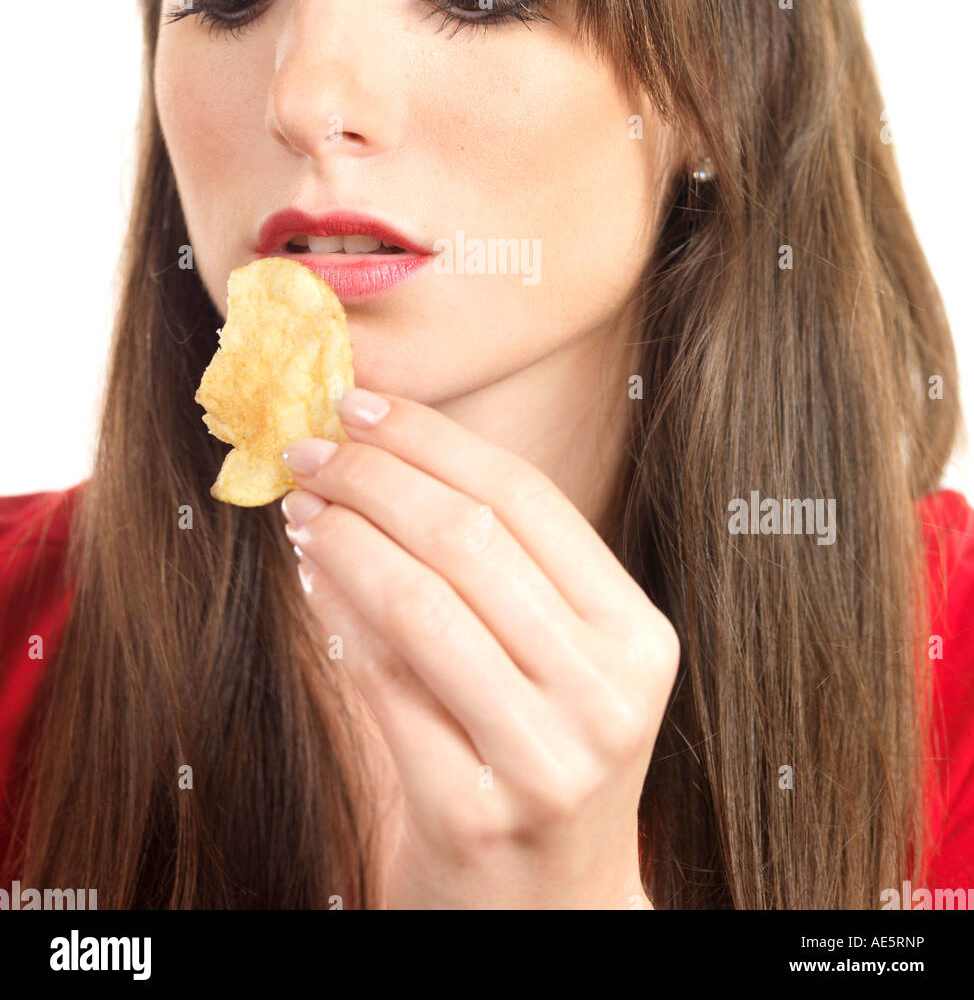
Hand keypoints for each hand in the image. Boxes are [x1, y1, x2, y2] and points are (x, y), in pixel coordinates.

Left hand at [280, 387, 678, 909]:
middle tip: (308, 449)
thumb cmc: (540, 756)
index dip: (431, 439)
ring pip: (421, 603)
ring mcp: (549, 757)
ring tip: (300, 509)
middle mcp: (608, 692)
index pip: (527, 498)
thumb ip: (502, 569)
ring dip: (343, 540)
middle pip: (469, 539)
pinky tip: (311, 583)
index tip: (359, 405)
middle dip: (372, 476)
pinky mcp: (477, 812)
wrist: (547, 909)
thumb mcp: (557, 660)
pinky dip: (337, 619)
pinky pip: (384, 687)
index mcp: (639, 636)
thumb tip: (383, 451)